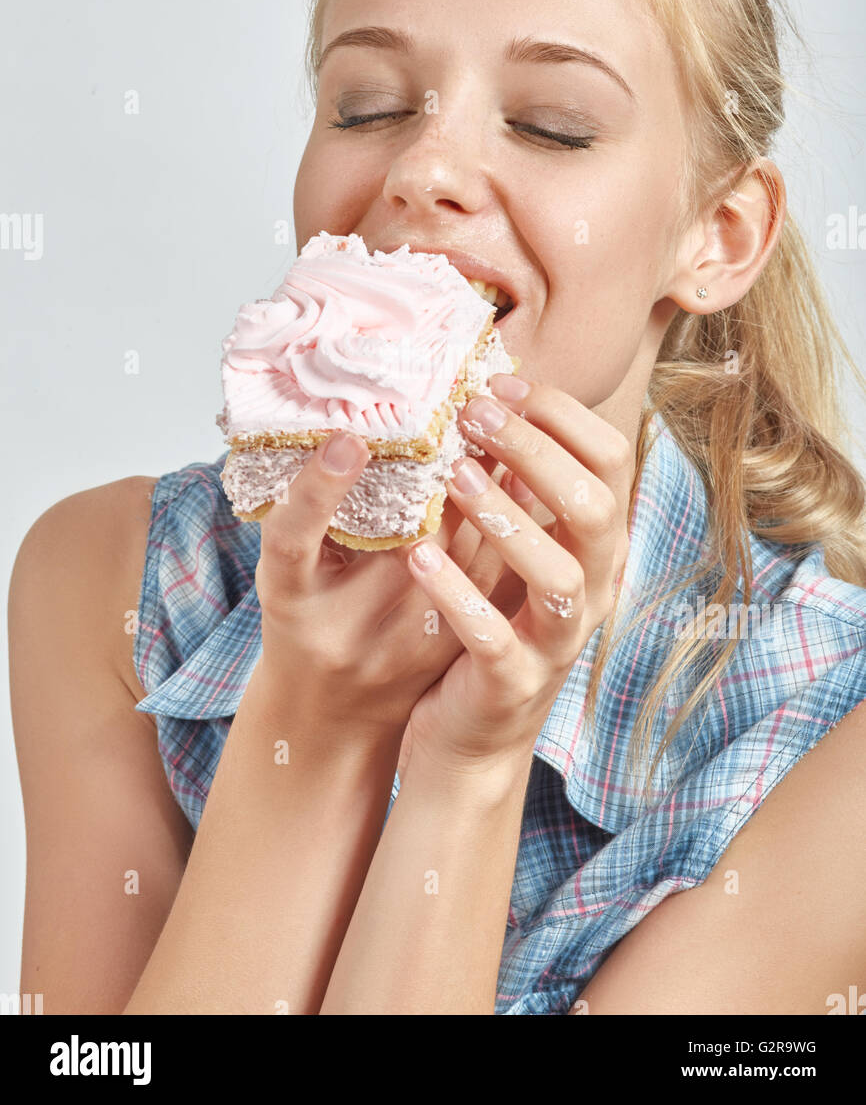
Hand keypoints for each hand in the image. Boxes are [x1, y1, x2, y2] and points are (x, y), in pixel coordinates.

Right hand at [253, 428, 529, 742]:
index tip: (348, 439)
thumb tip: (337, 429)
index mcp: (291, 598)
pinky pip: (493, 576)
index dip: (320, 488)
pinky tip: (521, 481)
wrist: (331, 719)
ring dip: (483, 490)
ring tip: (499, 424)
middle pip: (398, 541)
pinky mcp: (454, 644)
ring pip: (459, 556)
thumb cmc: (302, 622)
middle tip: (458, 401)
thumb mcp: (282, 569)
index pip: (294, 539)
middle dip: (432, 472)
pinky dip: (507, 525)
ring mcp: (409, 642)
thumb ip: (302, 507)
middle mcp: (349, 627)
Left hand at [401, 373, 632, 772]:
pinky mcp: (512, 684)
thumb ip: (518, 487)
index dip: (562, 416)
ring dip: (506, 518)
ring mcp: (558, 642)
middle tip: (474, 415)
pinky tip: (419, 558)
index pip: (612, 462)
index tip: (502, 384)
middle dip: (536, 452)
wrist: (471, 736)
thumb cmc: (490, 619)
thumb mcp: (513, 550)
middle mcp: (593, 591)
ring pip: (557, 575)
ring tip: (452, 475)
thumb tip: (493, 394)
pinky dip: (458, 595)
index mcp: (596, 548)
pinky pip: (495, 637)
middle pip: (594, 509)